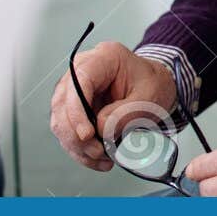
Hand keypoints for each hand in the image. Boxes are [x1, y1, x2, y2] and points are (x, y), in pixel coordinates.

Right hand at [49, 41, 177, 171]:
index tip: (87, 135)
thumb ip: (125, 113)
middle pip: (63, 104)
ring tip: (101, 157)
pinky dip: (79, 149)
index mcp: (104, 57)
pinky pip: (67, 131)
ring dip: (77, 145)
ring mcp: (74, 88)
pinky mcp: (73, 107)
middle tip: (98, 151)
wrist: (155, 86)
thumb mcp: (149, 98)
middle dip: (77, 135)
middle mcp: (83, 69)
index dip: (77, 111)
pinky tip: (96, 158)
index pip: (78, 82)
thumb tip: (100, 129)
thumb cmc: (153, 84)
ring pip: (61, 121)